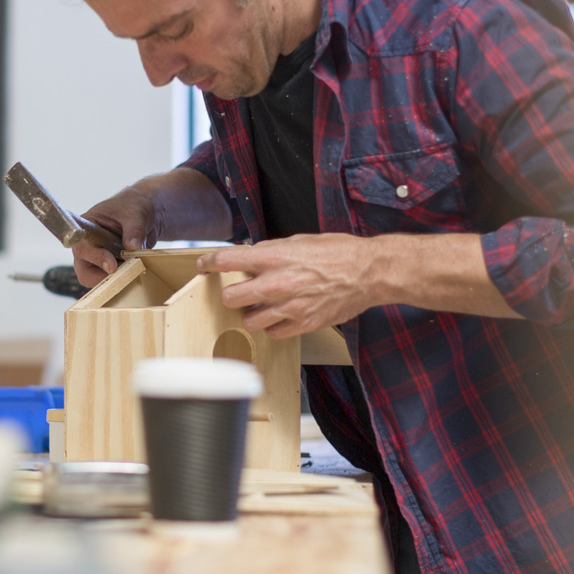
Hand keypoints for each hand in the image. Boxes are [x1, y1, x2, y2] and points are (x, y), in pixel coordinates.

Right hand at [72, 187, 158, 286]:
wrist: (146, 214)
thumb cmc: (134, 207)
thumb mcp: (136, 214)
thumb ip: (134, 230)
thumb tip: (132, 248)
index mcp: (85, 228)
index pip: (82, 247)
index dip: (95, 258)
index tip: (112, 266)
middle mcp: (87, 246)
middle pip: (84, 271)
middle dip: (104, 277)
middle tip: (126, 274)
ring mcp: (97, 259)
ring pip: (97, 280)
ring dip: (116, 279)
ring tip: (135, 269)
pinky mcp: (109, 268)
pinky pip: (112, 282)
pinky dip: (124, 280)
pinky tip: (137, 272)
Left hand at [196, 234, 379, 339]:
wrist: (368, 272)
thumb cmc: (338, 252)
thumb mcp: (299, 241)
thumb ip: (271, 251)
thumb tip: (250, 257)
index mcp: (275, 257)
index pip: (226, 261)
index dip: (209, 264)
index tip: (204, 267)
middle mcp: (278, 283)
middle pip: (231, 297)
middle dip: (230, 294)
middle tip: (238, 290)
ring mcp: (289, 307)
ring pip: (249, 321)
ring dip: (251, 313)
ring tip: (261, 305)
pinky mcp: (302, 324)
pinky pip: (273, 333)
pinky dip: (272, 325)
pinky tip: (280, 315)